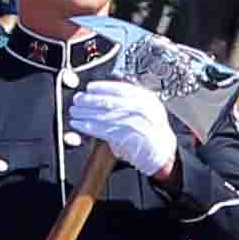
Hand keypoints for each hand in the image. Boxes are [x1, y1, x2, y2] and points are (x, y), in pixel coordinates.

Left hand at [65, 78, 179, 177]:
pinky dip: (88, 126)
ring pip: (104, 115)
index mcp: (147, 100)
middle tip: (78, 99)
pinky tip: (80, 124)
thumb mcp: (147, 111)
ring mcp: (135, 123)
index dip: (103, 87)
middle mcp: (142, 109)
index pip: (121, 89)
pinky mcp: (127, 137)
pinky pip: (102, 130)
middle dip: (90, 100)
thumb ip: (128, 102)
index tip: (90, 87)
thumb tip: (102, 97)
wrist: (163, 152)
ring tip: (74, 112)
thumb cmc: (152, 132)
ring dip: (85, 113)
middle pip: (110, 101)